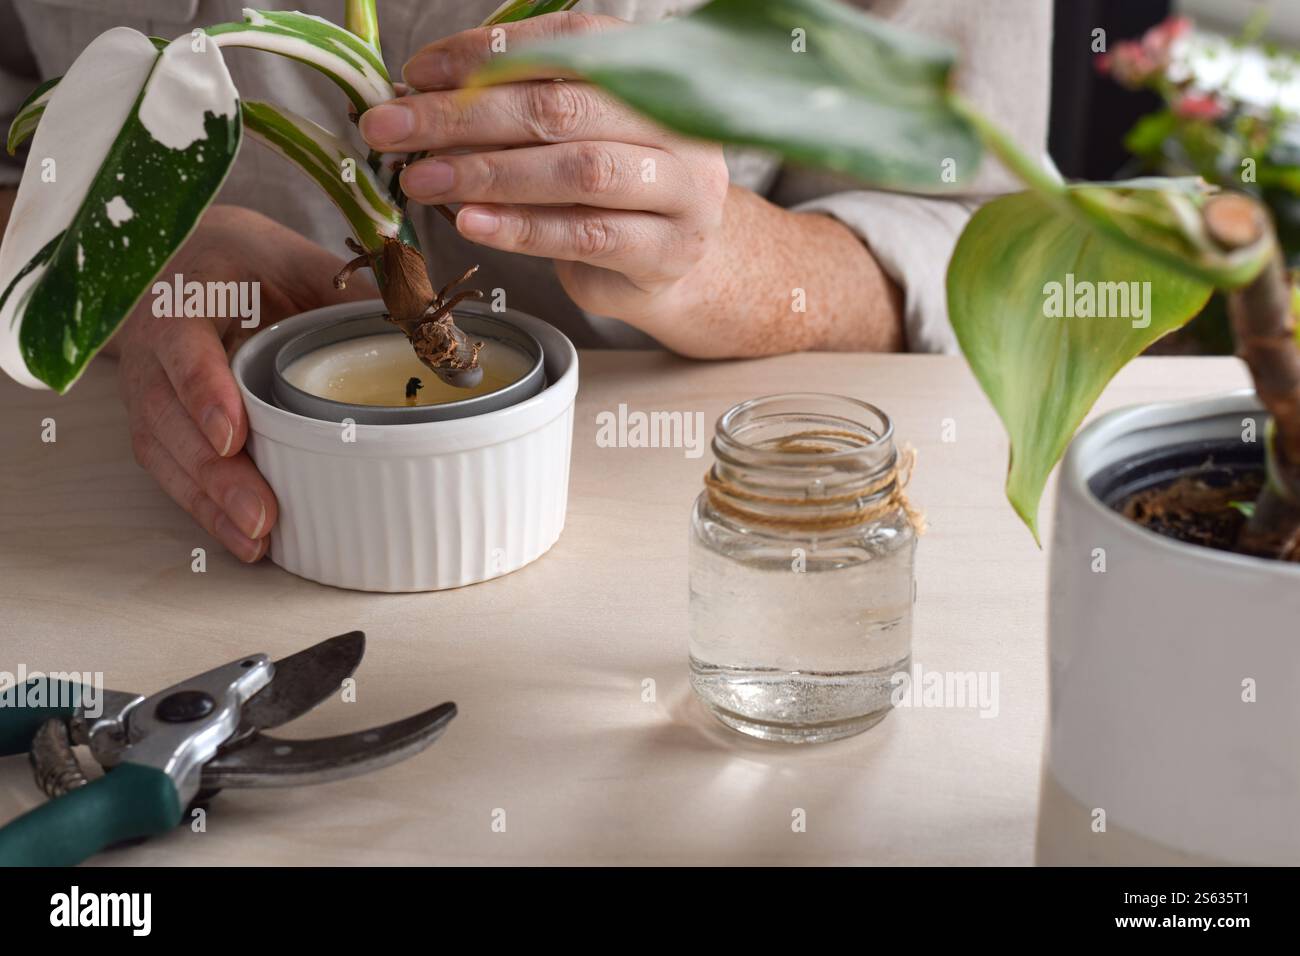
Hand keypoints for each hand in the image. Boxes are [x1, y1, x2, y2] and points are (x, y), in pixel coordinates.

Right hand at [111, 205, 374, 561]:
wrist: (202, 261)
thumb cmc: (258, 264)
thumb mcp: (301, 261)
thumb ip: (355, 294)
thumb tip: (434, 333)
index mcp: (189, 295)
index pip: (183, 344)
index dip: (203, 391)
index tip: (233, 435)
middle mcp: (156, 346)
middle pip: (170, 416)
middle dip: (215, 473)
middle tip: (262, 515)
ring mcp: (151, 387)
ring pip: (165, 451)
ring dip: (210, 502)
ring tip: (257, 540)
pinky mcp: (160, 422)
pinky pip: (171, 469)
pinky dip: (205, 508)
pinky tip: (243, 539)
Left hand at [359, 12, 729, 343]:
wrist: (671, 263)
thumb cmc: (609, 190)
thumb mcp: (569, 134)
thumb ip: (514, 108)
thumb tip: (417, 98)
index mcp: (651, 72)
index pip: (566, 43)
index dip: (488, 54)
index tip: (417, 73)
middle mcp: (675, 123)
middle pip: (562, 108)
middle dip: (465, 116)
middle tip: (394, 128)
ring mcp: (681, 190)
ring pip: (577, 172)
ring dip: (488, 174)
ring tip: (422, 180)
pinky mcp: (666, 251)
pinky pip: (585, 236)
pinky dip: (521, 228)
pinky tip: (470, 223)